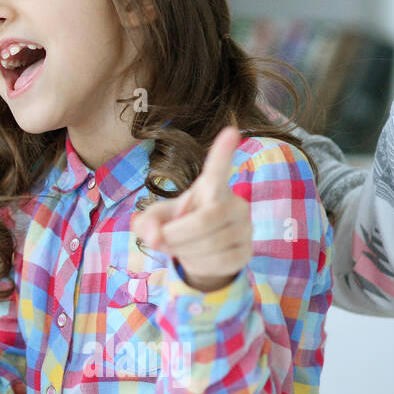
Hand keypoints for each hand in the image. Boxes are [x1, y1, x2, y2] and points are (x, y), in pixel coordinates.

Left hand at [131, 126, 250, 292]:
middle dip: (176, 233)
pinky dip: (197, 263)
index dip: (223, 151)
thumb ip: (147, 221)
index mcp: (210, 187)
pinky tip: (192, 258)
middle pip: (207, 219)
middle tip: (158, 239)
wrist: (200, 254)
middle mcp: (234, 203)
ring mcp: (244, 227)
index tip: (230, 130)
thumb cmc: (179, 226)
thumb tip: (151, 234)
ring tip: (172, 247)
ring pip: (212, 243)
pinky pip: (220, 260)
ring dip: (183, 250)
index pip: (218, 168)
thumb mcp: (157, 219)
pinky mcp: (246, 251)